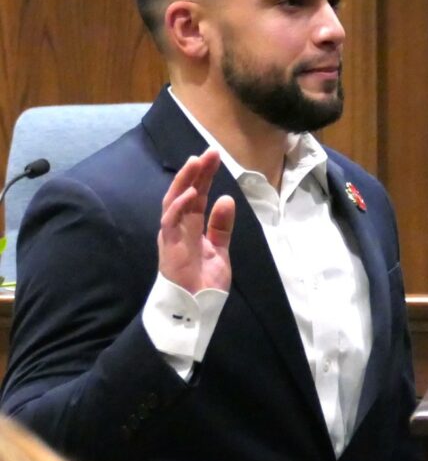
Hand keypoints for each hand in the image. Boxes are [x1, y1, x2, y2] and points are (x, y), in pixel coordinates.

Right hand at [159, 148, 235, 294]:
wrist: (196, 309)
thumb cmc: (204, 282)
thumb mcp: (219, 250)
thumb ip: (221, 227)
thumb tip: (226, 199)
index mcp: (192, 227)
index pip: (199, 195)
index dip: (205, 176)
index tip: (215, 156)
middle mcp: (180, 227)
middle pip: (186, 193)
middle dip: (197, 172)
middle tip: (209, 152)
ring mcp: (173, 235)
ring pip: (174, 201)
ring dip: (184, 181)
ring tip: (196, 162)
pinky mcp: (169, 245)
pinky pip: (170, 221)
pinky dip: (179, 206)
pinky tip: (191, 192)